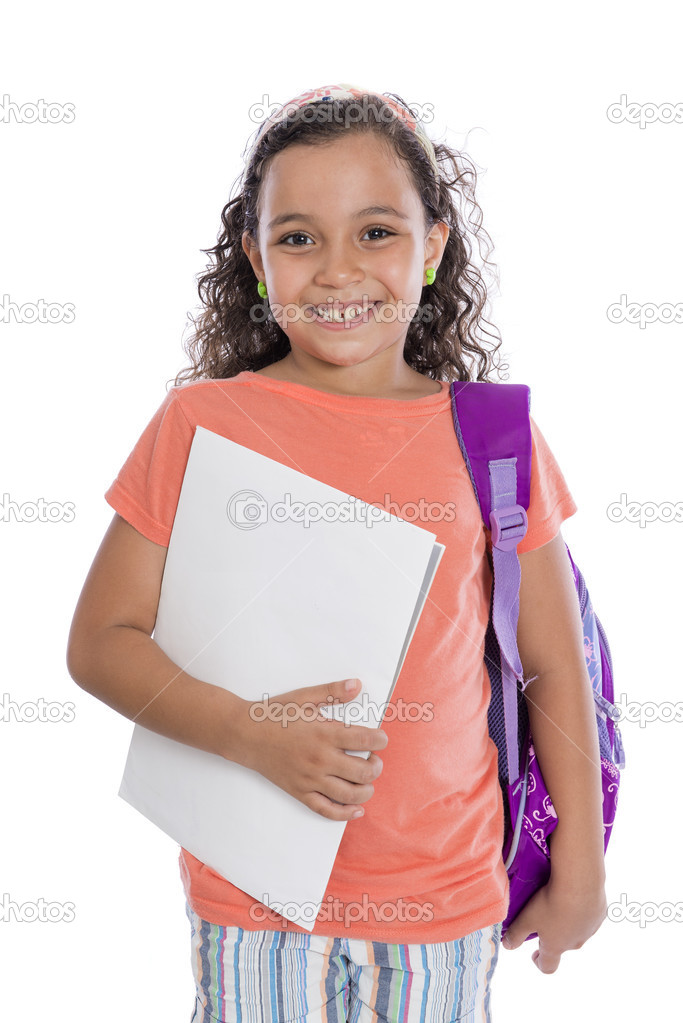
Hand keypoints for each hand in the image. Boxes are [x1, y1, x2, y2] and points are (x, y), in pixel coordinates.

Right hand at [234, 677, 387, 820]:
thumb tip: (356, 685)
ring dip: (367, 789)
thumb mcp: (304, 697)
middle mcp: (320, 759)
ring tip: (367, 779)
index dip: (380, 740)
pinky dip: (346, 813)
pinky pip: (327, 810)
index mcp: (324, 734)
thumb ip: (332, 692)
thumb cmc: (274, 715)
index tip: (381, 738)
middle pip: (363, 772)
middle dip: (376, 766)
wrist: (244, 734)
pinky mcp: (300, 792)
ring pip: (350, 794)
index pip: (365, 740)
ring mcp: (310, 779)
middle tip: (374, 759)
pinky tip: (357, 808)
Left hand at [502, 874, 606, 971]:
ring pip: (577, 930)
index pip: (548, 967)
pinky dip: (581, 909)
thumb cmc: (550, 903)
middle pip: (563, 946)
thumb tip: (507, 946)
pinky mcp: (600, 914)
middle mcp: (575, 943)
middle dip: (553, 936)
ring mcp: (590, 930)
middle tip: (544, 918)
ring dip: (569, 922)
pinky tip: (575, 894)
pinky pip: (589, 915)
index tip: (534, 954)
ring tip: (560, 903)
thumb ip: (516, 934)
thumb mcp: (527, 918)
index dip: (539, 963)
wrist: (580, 882)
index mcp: (556, 946)